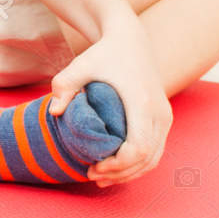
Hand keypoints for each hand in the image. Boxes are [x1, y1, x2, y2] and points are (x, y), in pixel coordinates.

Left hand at [49, 14, 169, 186]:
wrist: (131, 40)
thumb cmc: (103, 54)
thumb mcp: (80, 65)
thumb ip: (63, 86)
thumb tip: (54, 113)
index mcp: (141, 104)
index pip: (138, 148)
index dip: (118, 166)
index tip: (94, 167)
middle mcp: (159, 114)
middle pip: (148, 159)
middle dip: (120, 174)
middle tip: (91, 175)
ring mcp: (164, 117)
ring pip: (154, 158)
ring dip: (130, 173)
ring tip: (101, 176)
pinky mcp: (163, 119)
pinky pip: (155, 150)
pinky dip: (139, 163)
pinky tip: (116, 167)